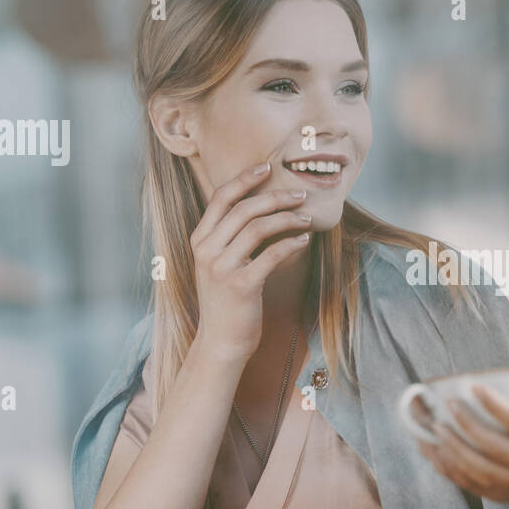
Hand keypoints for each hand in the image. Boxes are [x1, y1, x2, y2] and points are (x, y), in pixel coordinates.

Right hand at [190, 161, 312, 364]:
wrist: (221, 342)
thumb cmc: (226, 302)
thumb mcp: (219, 265)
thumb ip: (229, 238)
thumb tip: (260, 208)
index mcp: (200, 240)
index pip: (220, 197)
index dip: (244, 178)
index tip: (267, 166)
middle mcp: (207, 250)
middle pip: (244, 208)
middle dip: (275, 196)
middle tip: (300, 194)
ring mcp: (222, 268)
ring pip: (259, 228)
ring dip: (288, 218)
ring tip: (308, 217)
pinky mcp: (241, 285)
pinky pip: (271, 255)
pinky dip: (291, 243)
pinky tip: (304, 240)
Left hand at [416, 384, 508, 504]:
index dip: (497, 407)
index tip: (474, 387)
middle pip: (498, 452)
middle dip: (467, 428)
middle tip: (447, 405)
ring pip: (484, 475)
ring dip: (453, 453)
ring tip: (432, 430)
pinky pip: (480, 489)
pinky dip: (455, 473)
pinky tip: (437, 455)